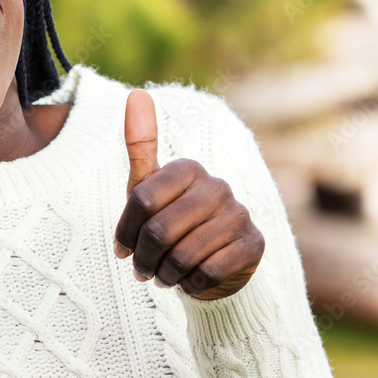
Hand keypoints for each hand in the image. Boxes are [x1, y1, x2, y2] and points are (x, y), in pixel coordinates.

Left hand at [113, 90, 264, 299]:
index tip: (123, 248)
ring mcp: (240, 214)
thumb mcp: (147, 189)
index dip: (125, 231)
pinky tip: (190, 281)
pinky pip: (208, 272)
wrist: (213, 265)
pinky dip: (191, 285)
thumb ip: (140, 145)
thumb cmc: (171, 222)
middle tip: (141, 270)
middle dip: (143, 259)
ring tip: (163, 277)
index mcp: (188, 168)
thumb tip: (136, 92)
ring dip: (165, 275)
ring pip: (183, 255)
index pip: (140, 200)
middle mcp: (218, 186)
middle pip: (159, 230)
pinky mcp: (254, 245)